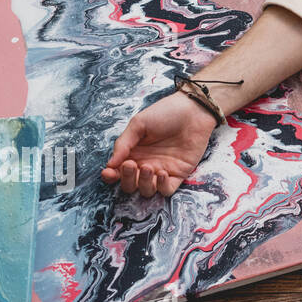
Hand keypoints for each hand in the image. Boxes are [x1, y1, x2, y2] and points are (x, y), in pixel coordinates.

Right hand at [100, 94, 217, 196]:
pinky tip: (162, 173)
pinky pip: (167, 190)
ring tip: (148, 167)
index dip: (110, 176)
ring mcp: (162, 170)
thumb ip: (124, 144)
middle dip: (127, 179)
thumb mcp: (139, 124)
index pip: (117, 173)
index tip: (108, 172)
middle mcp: (145, 165)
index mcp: (133, 154)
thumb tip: (110, 165)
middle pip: (130, 185)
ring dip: (144, 183)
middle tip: (131, 164)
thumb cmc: (165, 113)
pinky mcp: (179, 174)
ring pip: (147, 191)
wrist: (193, 110)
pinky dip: (162, 186)